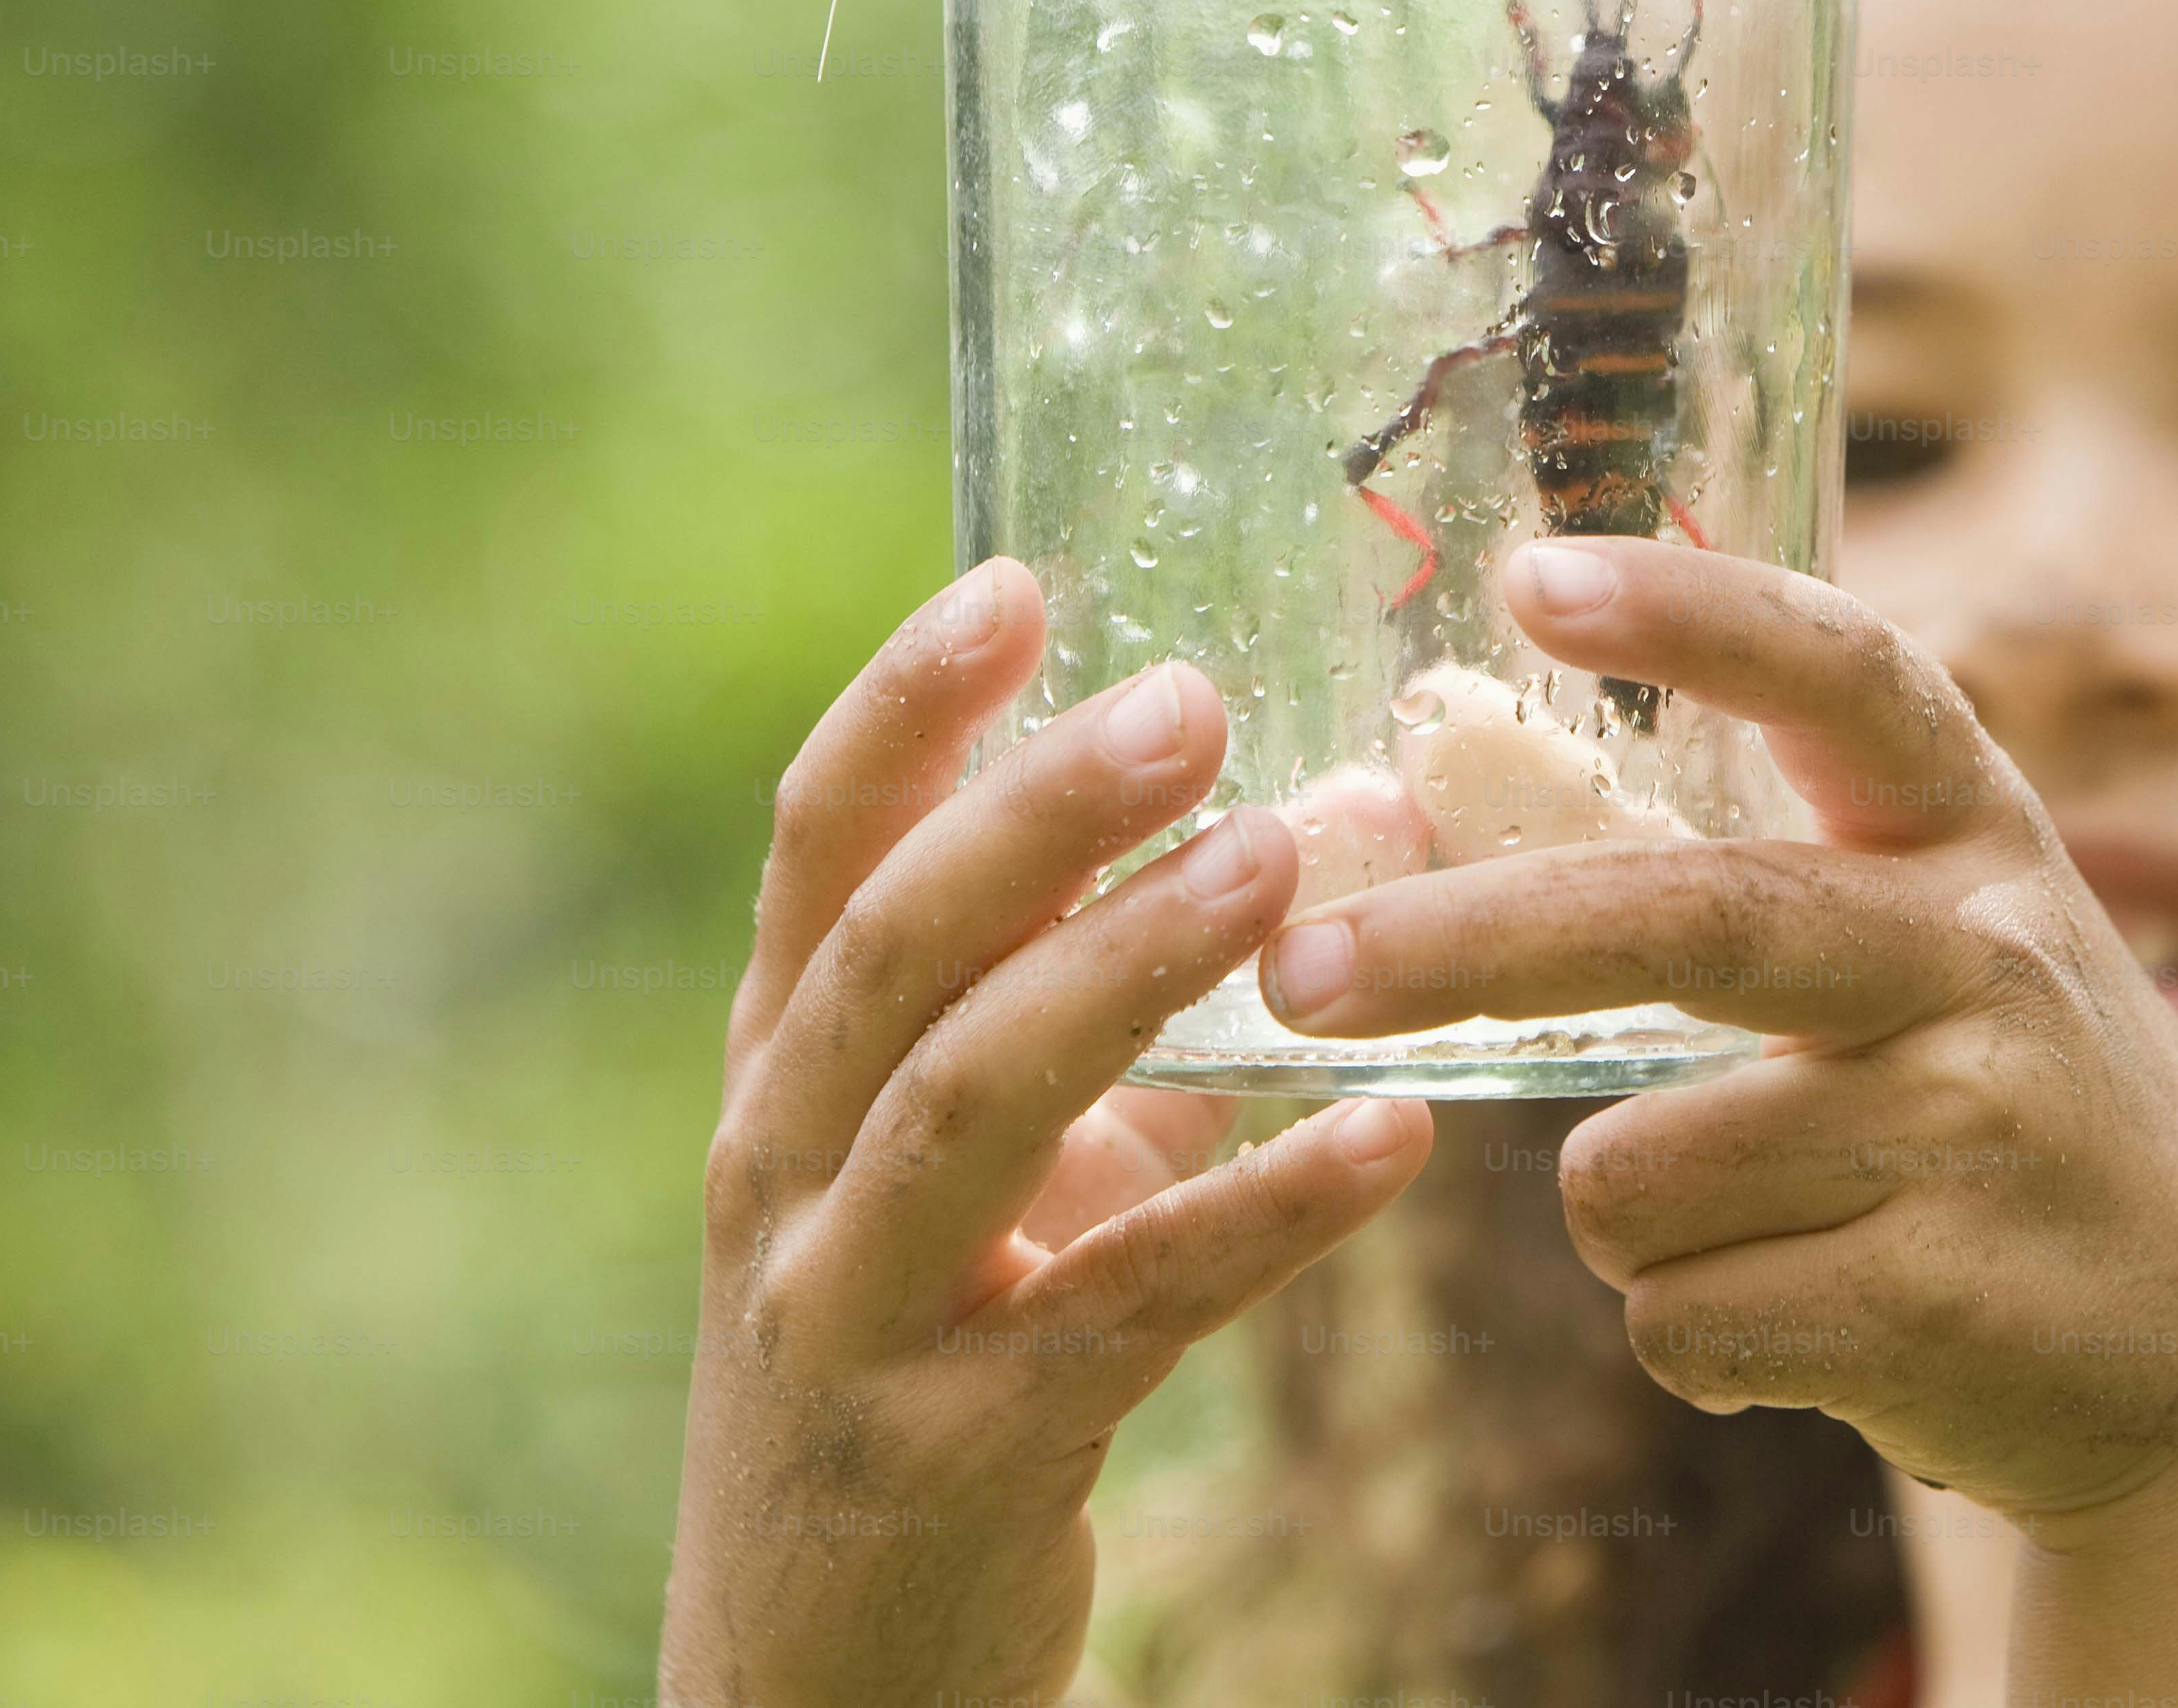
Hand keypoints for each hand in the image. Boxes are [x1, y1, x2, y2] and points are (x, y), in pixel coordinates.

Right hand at [659, 558, 1434, 1707]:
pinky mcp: (954, 1452)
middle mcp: (783, 1172)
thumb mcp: (967, 1175)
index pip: (815, 850)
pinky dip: (1262, 1213)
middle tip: (1193, 697)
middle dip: (1038, 814)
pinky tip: (1396, 1136)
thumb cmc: (923, 1358)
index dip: (905, 710)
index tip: (1021, 579)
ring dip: (1131, 971)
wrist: (818, 1674)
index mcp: (781, 1074)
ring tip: (1285, 861)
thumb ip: (1082, 1020)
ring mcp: (849, 1317)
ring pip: (977, 1104)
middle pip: (896, 950)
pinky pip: (1124, 1306)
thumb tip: (1295, 841)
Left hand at [1252, 537, 2177, 1533]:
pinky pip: (1680, 1317)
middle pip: (1684, 919)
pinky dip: (1697, 1336)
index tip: (1531, 576)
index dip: (1690, 611)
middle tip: (1298, 973)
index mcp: (1972, 837)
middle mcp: (1984, 957)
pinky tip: (1818, 1323)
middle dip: (1463, 943)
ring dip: (1637, 1219)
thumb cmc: (1997, 1117)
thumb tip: (1408, 827)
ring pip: (1633, 1168)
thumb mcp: (1933, 952)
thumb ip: (1742, 882)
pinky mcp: (1943, 1301)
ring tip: (1776, 1229)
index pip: (1839, 671)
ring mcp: (1974, 1130)